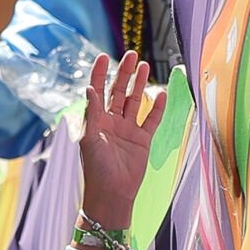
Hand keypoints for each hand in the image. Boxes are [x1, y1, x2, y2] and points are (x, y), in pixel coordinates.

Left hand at [78, 52, 165, 229]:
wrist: (112, 194)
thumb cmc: (96, 170)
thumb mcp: (90, 140)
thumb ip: (91, 114)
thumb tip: (89, 88)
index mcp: (96, 121)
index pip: (97, 91)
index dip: (100, 74)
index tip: (104, 57)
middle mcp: (111, 123)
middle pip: (118, 92)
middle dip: (123, 73)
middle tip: (130, 55)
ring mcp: (128, 130)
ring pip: (135, 102)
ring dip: (139, 84)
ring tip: (144, 65)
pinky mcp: (142, 140)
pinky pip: (151, 120)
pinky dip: (156, 107)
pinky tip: (160, 93)